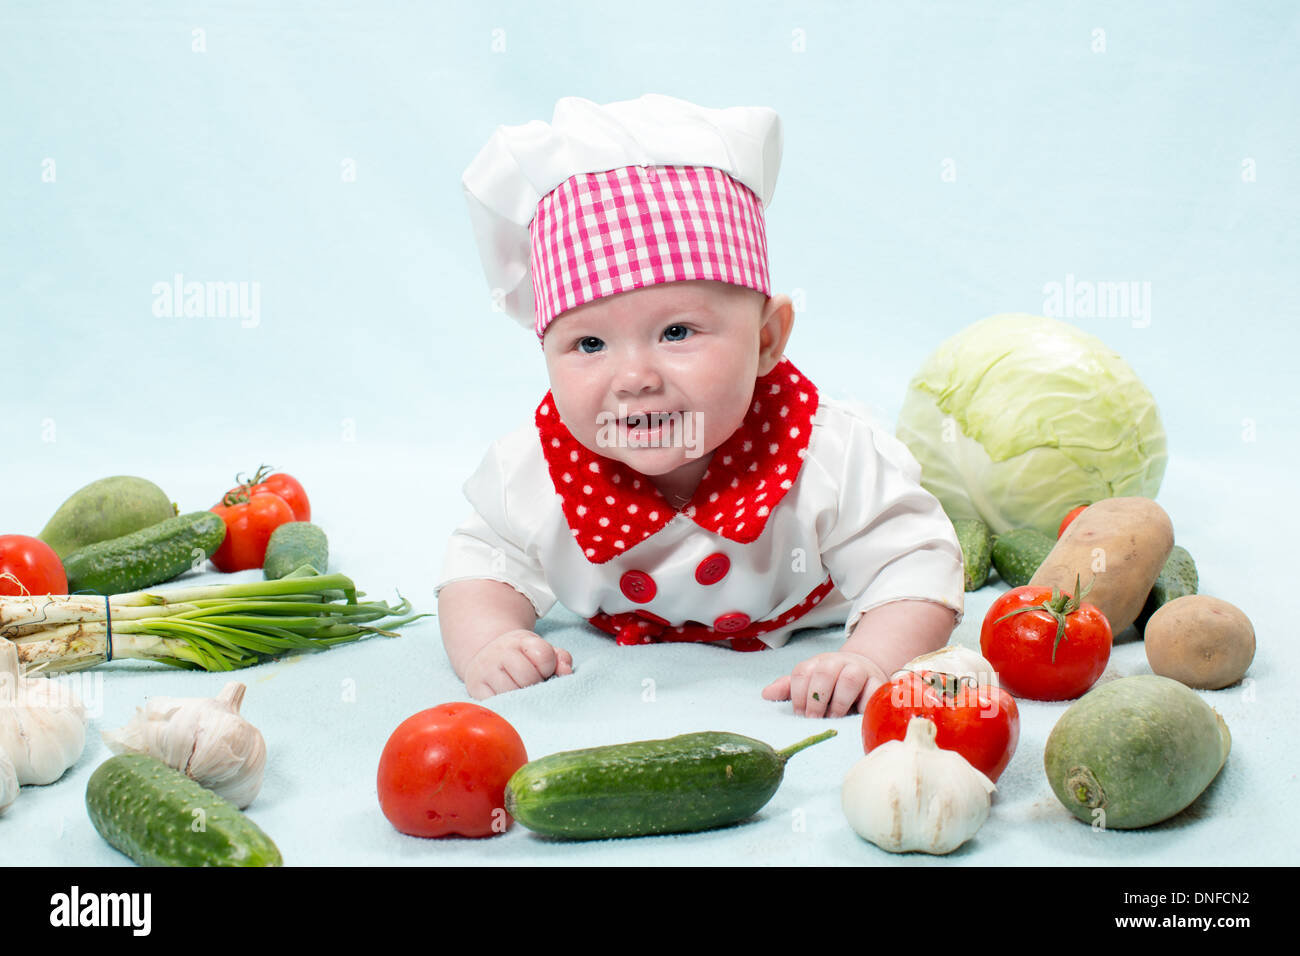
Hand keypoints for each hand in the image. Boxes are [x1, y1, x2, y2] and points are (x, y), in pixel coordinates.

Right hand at [463, 629, 572, 699]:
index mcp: (520, 640)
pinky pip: (497, 703)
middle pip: (528, 677)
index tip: (543, 670)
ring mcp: (485, 670)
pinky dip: (508, 705)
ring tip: (520, 691)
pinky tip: (510, 700)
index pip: (544, 656)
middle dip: (535, 685)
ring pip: (512, 692)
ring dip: (522, 697)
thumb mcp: (540, 650)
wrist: (485, 658)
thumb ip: (560, 659)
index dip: (548, 667)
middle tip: (531, 684)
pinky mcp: (475, 689)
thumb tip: (566, 673)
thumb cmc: (520, 657)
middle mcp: (499, 652)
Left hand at [762, 651, 890, 717]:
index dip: (798, 694)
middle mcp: (838, 662)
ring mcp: (860, 670)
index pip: (802, 672)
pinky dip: (865, 705)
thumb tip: (766, 695)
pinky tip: (856, 717)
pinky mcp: (879, 682)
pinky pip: (873, 691)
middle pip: (824, 672)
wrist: (867, 671)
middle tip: (814, 719)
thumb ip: (789, 689)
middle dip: (816, 698)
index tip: (799, 714)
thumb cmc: (833, 685)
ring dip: (839, 701)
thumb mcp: (810, 684)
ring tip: (835, 718)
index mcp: (818, 663)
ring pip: (849, 678)